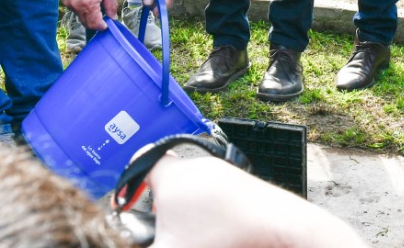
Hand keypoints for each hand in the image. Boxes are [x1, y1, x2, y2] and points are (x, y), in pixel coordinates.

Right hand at [62, 0, 116, 31]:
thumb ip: (111, 5)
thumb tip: (113, 17)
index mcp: (89, 4)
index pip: (95, 24)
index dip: (101, 26)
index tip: (106, 25)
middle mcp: (77, 7)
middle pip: (87, 24)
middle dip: (96, 24)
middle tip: (103, 19)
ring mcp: (70, 5)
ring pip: (81, 18)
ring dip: (89, 17)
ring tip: (95, 8)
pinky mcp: (66, 2)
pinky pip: (75, 11)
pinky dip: (82, 11)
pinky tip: (87, 2)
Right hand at [146, 154, 365, 247]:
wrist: (279, 228)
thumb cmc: (223, 237)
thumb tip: (124, 245)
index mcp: (172, 176)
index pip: (141, 163)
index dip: (130, 182)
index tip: (126, 200)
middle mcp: (197, 166)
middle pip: (168, 178)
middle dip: (161, 204)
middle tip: (162, 227)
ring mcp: (223, 173)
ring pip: (194, 187)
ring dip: (189, 210)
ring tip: (194, 234)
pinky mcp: (244, 185)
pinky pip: (218, 195)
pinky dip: (213, 212)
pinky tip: (219, 233)